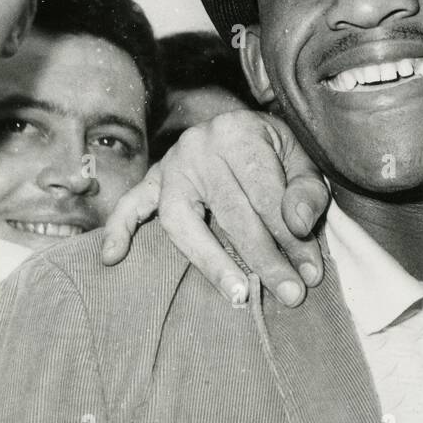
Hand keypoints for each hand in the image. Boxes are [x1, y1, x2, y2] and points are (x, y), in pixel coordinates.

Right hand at [100, 110, 332, 305]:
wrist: (243, 127)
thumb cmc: (275, 151)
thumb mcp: (302, 160)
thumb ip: (306, 191)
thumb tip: (296, 225)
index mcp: (239, 132)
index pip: (267, 194)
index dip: (291, 238)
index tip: (310, 274)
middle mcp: (199, 145)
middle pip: (231, 212)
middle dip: (265, 259)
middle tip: (290, 295)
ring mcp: (171, 163)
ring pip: (183, 220)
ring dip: (211, 262)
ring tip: (238, 294)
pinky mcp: (152, 179)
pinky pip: (131, 204)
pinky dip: (119, 228)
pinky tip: (112, 257)